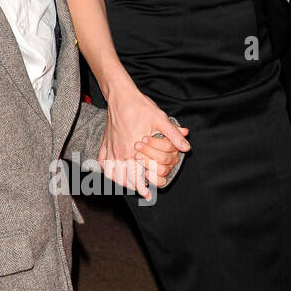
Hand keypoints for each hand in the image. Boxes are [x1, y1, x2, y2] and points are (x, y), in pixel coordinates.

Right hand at [101, 80, 189, 198]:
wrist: (121, 96)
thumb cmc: (140, 107)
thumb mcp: (161, 120)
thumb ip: (173, 135)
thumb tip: (187, 147)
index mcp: (133, 150)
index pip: (137, 177)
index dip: (143, 189)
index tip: (148, 195)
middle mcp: (120, 153)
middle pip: (125, 179)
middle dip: (134, 188)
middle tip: (143, 193)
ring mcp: (111, 149)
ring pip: (113, 174)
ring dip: (122, 181)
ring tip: (131, 185)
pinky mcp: (104, 144)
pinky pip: (103, 163)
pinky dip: (108, 170)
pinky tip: (115, 172)